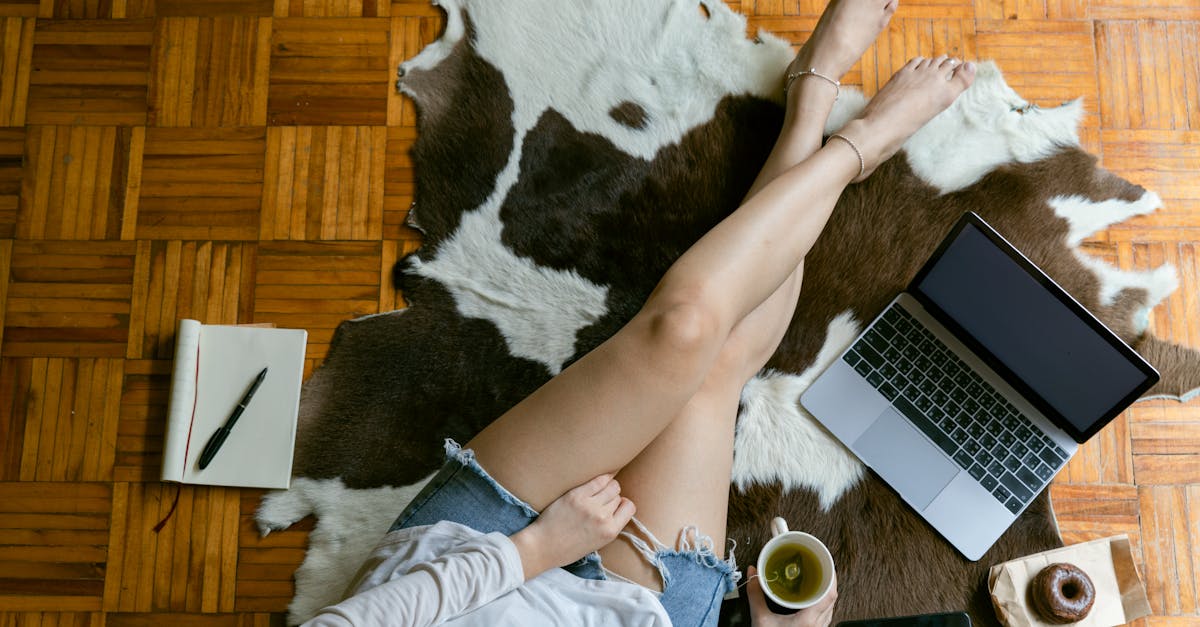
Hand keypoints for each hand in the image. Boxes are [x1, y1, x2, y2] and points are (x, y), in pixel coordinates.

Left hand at [510, 474, 635, 579]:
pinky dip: (601, 478)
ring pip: (611, 486)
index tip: (614, 505)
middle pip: (618, 496)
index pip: (629, 507)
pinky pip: (597, 480)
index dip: (622, 505)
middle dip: (612, 497)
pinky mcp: (576, 495)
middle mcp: (603, 517)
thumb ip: (609, 526)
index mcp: (610, 532)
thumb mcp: (596, 543)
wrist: (543, 546)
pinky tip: (596, 481)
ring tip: (598, 490)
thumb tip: (617, 506)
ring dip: (607, 486)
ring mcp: (590, 505)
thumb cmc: (567, 548)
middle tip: (601, 500)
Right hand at [746, 565, 837, 626]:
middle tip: (821, 567)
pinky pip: (825, 615)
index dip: (832, 577)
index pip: (830, 594)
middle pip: (833, 598)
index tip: (826, 563)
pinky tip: (812, 599)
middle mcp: (818, 626)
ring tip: (818, 580)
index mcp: (808, 621)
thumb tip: (752, 573)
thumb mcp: (760, 619)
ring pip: (831, 608)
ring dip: (826, 593)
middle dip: (829, 581)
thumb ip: (756, 594)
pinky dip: (822, 604)